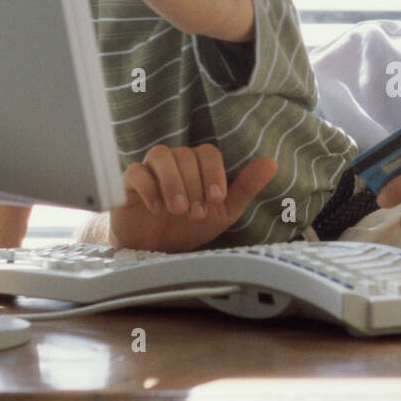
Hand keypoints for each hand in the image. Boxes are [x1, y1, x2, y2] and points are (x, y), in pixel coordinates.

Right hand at [110, 144, 278, 252]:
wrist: (156, 248)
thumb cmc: (189, 226)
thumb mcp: (223, 211)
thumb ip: (245, 187)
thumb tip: (272, 162)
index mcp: (197, 165)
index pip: (208, 153)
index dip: (214, 173)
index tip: (216, 198)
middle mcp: (174, 162)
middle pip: (185, 155)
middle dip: (194, 185)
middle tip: (197, 213)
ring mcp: (150, 170)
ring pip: (161, 156)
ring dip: (174, 183)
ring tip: (179, 210)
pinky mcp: (128, 183)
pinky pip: (135, 172)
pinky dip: (149, 188)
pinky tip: (157, 209)